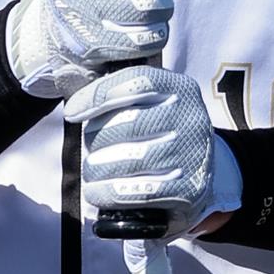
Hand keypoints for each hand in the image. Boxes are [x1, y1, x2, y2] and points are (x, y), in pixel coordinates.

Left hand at [61, 66, 242, 240]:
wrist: (200, 173)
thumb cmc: (160, 135)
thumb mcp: (149, 105)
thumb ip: (116, 97)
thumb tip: (74, 104)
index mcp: (180, 89)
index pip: (136, 81)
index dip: (98, 94)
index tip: (73, 112)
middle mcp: (191, 118)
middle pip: (128, 123)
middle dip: (96, 139)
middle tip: (90, 148)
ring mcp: (193, 155)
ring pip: (129, 160)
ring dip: (99, 168)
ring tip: (92, 171)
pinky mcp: (189, 190)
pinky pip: (137, 191)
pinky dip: (107, 193)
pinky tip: (97, 191)